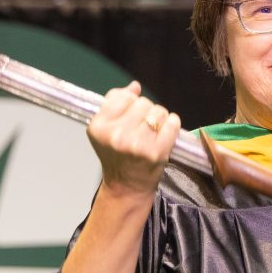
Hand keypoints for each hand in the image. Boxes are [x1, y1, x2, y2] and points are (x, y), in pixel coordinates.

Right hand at [87, 82, 178, 199]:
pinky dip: (172, 125)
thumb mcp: (106, 129)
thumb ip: (116, 102)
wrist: (127, 186)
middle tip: (143, 128)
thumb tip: (134, 86)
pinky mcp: (156, 152)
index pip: (124, 97)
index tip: (130, 117)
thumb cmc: (117, 156)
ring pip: (159, 111)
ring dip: (160, 118)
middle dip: (146, 111)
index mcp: (99, 127)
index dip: (131, 103)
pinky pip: (172, 123)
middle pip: (143, 103)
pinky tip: (165, 133)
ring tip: (153, 132)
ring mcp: (137, 145)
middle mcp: (116, 136)